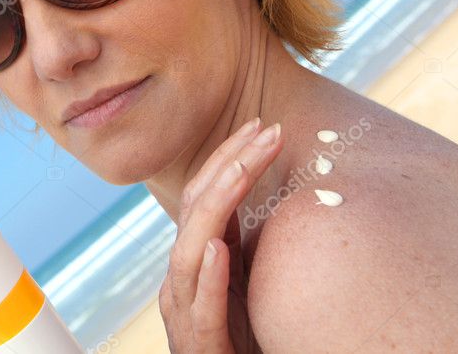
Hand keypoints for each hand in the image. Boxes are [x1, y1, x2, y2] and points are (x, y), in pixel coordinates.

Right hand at [158, 116, 282, 353]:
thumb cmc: (247, 344)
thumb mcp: (251, 288)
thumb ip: (249, 251)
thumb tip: (275, 200)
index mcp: (197, 263)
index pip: (205, 197)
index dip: (230, 159)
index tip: (261, 126)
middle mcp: (182, 283)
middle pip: (196, 211)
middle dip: (229, 166)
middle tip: (264, 131)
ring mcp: (185, 316)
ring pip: (190, 252)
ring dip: (218, 206)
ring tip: (242, 170)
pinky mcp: (201, 350)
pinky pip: (200, 309)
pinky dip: (208, 275)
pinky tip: (219, 248)